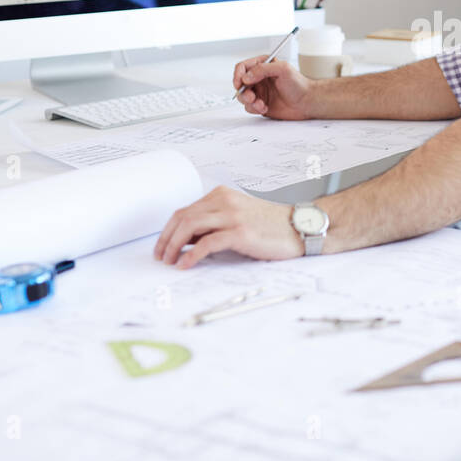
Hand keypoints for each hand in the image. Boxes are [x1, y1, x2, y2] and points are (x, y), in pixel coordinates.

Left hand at [153, 186, 301, 267]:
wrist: (300, 228)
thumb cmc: (271, 226)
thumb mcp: (238, 217)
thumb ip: (214, 224)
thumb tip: (187, 242)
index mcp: (222, 195)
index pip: (184, 210)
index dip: (168, 230)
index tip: (162, 245)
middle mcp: (225, 201)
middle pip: (182, 217)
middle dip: (166, 239)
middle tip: (160, 257)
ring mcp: (233, 216)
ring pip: (190, 226)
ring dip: (174, 246)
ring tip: (169, 261)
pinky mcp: (240, 233)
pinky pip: (207, 243)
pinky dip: (191, 255)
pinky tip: (185, 265)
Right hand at [233, 55, 312, 119]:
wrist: (306, 102)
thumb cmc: (299, 84)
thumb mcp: (283, 69)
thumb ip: (263, 69)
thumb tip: (246, 76)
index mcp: (263, 65)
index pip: (243, 67)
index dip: (238, 75)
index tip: (240, 83)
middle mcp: (259, 78)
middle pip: (240, 83)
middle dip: (243, 91)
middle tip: (252, 97)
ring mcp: (259, 91)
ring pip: (242, 96)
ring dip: (249, 101)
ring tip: (260, 104)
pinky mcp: (260, 104)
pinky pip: (249, 107)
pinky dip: (254, 108)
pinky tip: (265, 107)